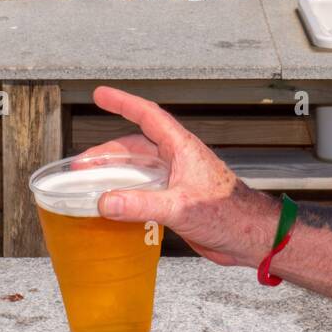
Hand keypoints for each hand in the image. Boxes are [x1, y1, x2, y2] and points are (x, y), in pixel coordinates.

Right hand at [82, 86, 277, 266]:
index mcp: (181, 148)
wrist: (250, 236)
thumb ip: (141, 203)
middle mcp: (176, 160)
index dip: (123, 103)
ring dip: (114, 175)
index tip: (100, 94)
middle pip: (135, 146)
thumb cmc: (229, 213)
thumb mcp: (180, 206)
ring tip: (90, 184)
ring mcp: (175, 180)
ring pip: (138, 169)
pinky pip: (144, 190)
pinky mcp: (176, 200)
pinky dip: (126, 194)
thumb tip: (106, 201)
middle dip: (106, 152)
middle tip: (81, 164)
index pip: (148, 116)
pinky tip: (114, 206)